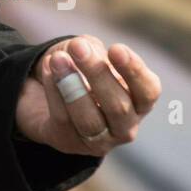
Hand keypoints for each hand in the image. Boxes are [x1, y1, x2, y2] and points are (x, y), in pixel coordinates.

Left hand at [14, 35, 161, 157]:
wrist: (42, 94)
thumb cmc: (78, 69)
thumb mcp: (89, 52)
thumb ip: (90, 49)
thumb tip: (83, 49)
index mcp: (139, 102)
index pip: (148, 91)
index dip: (134, 71)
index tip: (116, 48)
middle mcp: (125, 127)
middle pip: (118, 107)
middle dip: (97, 74)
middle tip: (78, 47)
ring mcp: (98, 140)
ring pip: (90, 120)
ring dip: (72, 86)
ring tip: (57, 58)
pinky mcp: (68, 143)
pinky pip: (63, 120)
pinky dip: (53, 91)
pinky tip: (48, 69)